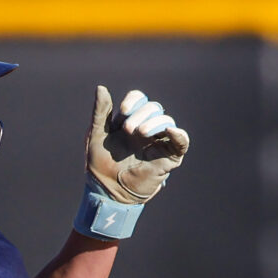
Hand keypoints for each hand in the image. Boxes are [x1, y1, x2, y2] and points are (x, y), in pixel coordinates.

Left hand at [85, 86, 189, 203]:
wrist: (107, 190)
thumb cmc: (100, 164)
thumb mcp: (96, 134)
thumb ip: (100, 112)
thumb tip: (101, 87)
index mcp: (130, 121)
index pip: (140, 100)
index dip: (134, 101)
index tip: (122, 112)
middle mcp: (146, 129)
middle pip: (153, 108)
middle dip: (141, 114)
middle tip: (128, 130)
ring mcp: (158, 142)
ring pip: (166, 121)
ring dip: (154, 122)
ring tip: (140, 133)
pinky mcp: (169, 157)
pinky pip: (181, 142)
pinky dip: (179, 134)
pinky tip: (169, 130)